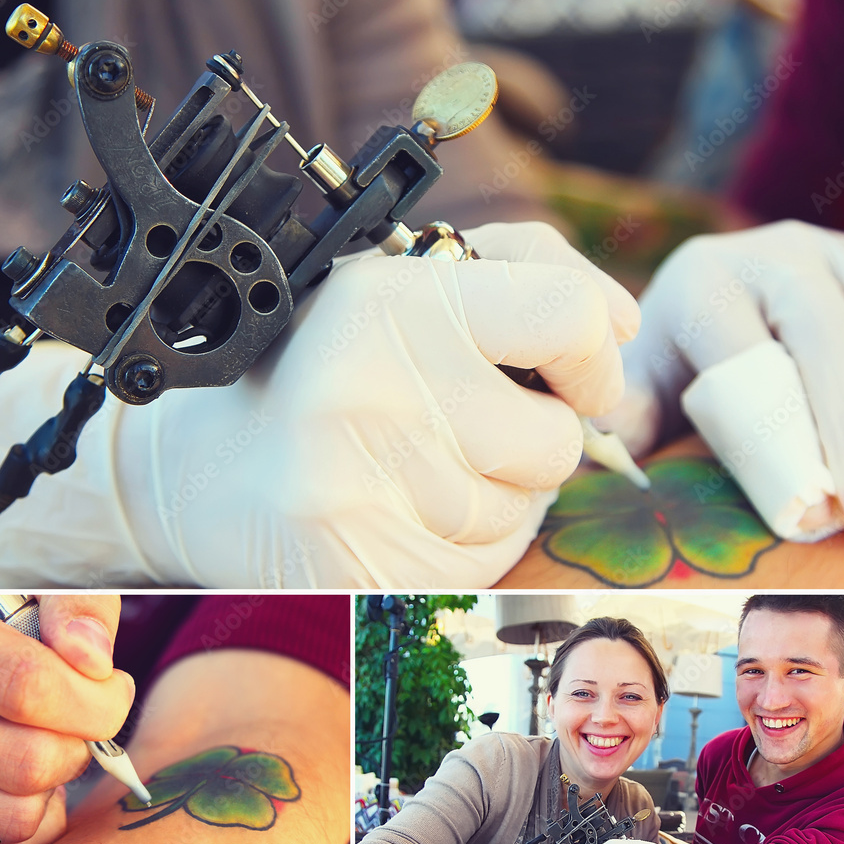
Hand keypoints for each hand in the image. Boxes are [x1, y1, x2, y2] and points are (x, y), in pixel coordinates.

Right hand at [0, 222, 638, 587]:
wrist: (218, 473)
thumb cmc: (331, 367)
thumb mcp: (408, 284)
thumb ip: (530, 272)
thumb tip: (624, 326)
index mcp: (388, 304)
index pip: (567, 317)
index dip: (594, 353)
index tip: (578, 372)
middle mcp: (373, 395)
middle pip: (558, 438)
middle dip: (533, 436)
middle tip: (456, 422)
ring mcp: (367, 495)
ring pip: (527, 509)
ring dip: (498, 493)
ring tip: (416, 468)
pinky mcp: (370, 571)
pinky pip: (489, 564)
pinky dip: (469, 543)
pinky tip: (406, 515)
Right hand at [0, 595, 129, 843]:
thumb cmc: (23, 607)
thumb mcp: (48, 580)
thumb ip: (77, 604)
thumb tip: (92, 659)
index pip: (29, 685)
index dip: (95, 698)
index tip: (115, 687)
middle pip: (28, 761)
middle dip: (80, 745)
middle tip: (83, 720)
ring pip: (10, 817)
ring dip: (53, 791)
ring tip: (48, 747)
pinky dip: (27, 831)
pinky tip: (27, 787)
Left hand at [598, 220, 843, 540]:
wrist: (739, 291)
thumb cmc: (690, 357)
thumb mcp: (651, 379)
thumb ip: (633, 414)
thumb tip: (597, 450)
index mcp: (706, 282)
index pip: (748, 359)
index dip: (782, 434)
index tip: (820, 509)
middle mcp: (781, 255)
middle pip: (832, 337)